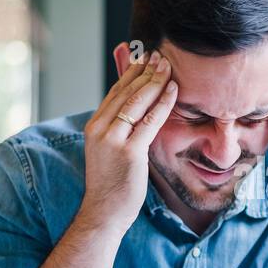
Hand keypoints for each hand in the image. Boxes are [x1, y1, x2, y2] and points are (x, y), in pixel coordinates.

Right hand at [79, 49, 177, 234]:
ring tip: (168, 66)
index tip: (145, 58)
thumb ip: (119, 129)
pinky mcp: (129, 152)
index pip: (115, 92)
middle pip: (125, 92)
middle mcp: (100, 129)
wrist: (103, 211)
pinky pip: (149, 121)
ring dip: (155, 81)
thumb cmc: (111, 183)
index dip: (131, 73)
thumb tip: (134, 111)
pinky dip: (163, 103)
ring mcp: (112, 140)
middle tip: (161, 56)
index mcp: (94, 126)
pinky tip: (173, 90)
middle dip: (145, 71)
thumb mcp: (109, 150)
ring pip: (136, 102)